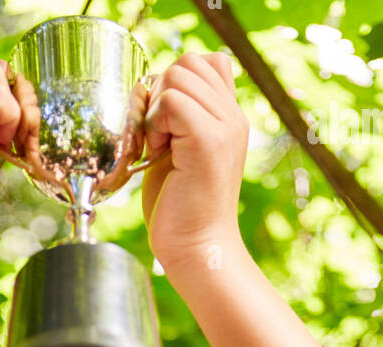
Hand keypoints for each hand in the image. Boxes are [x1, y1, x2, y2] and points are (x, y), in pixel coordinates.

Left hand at [140, 52, 249, 276]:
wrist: (197, 249)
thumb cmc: (180, 210)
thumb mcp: (177, 154)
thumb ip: (176, 119)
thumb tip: (150, 88)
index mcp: (228, 119)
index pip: (208, 62)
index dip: (177, 81)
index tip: (165, 122)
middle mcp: (233, 118)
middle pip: (190, 62)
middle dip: (162, 90)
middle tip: (158, 136)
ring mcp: (225, 126)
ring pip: (180, 74)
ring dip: (157, 106)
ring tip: (159, 145)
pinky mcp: (208, 140)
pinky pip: (173, 100)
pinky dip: (155, 122)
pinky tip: (157, 152)